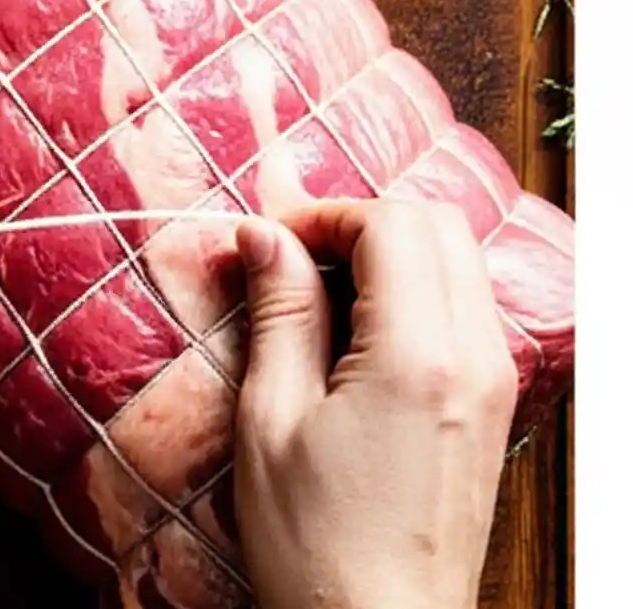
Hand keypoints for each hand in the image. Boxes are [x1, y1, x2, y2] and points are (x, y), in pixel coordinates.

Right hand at [231, 200, 517, 608]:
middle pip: (437, 227)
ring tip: (317, 298)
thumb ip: (279, 314)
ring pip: (457, 263)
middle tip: (293, 259)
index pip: (391, 224)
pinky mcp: (492, 405)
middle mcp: (476, 357)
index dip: (323, 215)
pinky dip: (412, 294)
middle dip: (360, 223)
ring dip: (388, 255)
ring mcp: (495, 381)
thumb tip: (263, 236)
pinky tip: (354, 337)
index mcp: (418, 356)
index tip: (270, 242)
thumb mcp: (270, 420)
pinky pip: (464, 310)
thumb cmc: (315, 543)